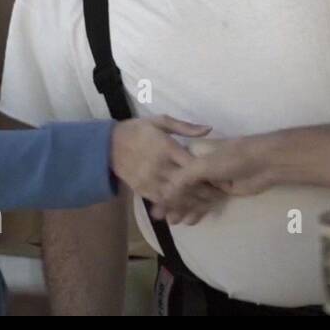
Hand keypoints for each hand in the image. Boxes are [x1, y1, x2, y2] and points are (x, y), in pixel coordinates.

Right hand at [110, 115, 224, 224]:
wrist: (108, 145)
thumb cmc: (138, 130)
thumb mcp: (160, 121)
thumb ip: (185, 127)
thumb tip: (208, 129)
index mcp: (166, 148)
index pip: (192, 165)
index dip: (207, 173)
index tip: (220, 176)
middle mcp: (159, 167)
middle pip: (186, 184)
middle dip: (204, 191)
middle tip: (219, 194)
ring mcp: (150, 181)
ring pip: (176, 196)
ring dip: (192, 202)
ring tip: (207, 204)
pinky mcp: (143, 191)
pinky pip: (163, 202)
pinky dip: (176, 206)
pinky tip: (188, 208)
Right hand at [156, 136, 276, 221]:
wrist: (264, 162)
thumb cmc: (232, 157)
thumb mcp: (202, 165)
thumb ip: (182, 180)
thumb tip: (164, 195)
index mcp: (193, 155)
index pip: (173, 174)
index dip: (163, 189)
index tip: (154, 204)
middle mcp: (200, 167)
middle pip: (182, 188)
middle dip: (171, 202)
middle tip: (161, 218)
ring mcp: (212, 180)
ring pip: (193, 197)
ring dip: (183, 208)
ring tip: (174, 222)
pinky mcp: (222, 191)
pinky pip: (206, 202)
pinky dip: (198, 211)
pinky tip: (191, 221)